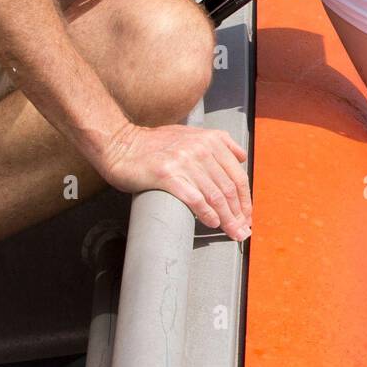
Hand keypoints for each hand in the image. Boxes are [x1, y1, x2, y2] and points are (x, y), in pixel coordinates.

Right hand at [92, 121, 251, 240]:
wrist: (119, 144)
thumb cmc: (152, 144)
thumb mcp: (190, 134)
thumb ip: (217, 143)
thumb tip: (241, 157)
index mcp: (210, 140)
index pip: (237, 175)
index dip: (245, 199)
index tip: (246, 215)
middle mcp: (200, 149)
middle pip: (228, 188)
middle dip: (239, 213)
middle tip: (242, 230)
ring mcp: (184, 161)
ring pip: (215, 196)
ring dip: (227, 218)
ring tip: (232, 232)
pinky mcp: (167, 175)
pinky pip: (194, 198)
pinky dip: (207, 213)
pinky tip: (213, 223)